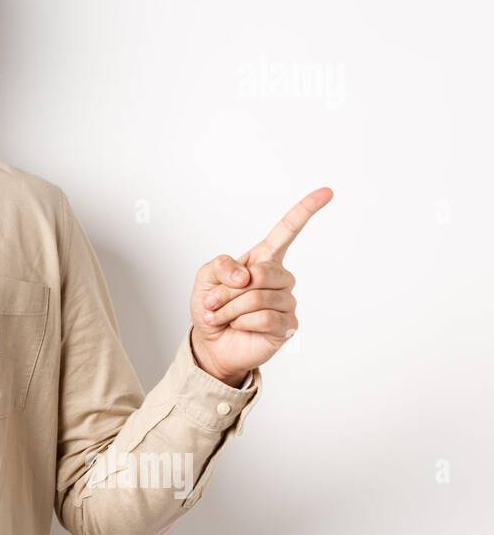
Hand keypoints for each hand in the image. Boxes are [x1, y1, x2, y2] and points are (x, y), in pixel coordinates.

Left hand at [190, 187, 332, 385]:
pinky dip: (241, 322)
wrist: (212, 342)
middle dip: (228, 290)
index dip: (306, 211)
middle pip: (261, 273)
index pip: (287, 231)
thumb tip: (246, 275)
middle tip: (212, 301)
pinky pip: (263, 318)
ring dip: (230, 308)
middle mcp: (280, 277)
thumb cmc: (212, 307)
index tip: (327, 192)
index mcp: (263, 258)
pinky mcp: (287, 325)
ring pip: (259, 297)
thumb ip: (222, 266)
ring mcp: (286, 301)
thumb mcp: (206, 278)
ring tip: (220, 315)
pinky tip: (238, 326)